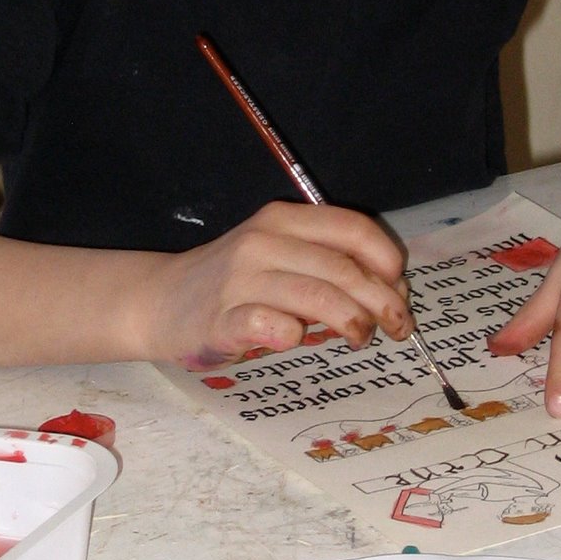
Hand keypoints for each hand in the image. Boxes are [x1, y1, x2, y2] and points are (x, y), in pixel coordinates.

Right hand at [140, 200, 411, 367]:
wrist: (160, 301)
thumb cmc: (234, 283)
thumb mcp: (279, 256)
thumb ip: (326, 264)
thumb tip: (390, 291)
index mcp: (283, 220)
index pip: (352, 229)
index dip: (387, 260)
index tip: (400, 288)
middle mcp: (263, 241)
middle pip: (343, 268)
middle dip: (383, 301)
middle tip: (399, 326)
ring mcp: (241, 279)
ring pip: (318, 296)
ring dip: (352, 321)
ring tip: (361, 338)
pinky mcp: (222, 318)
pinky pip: (270, 325)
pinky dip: (293, 334)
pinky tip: (297, 339)